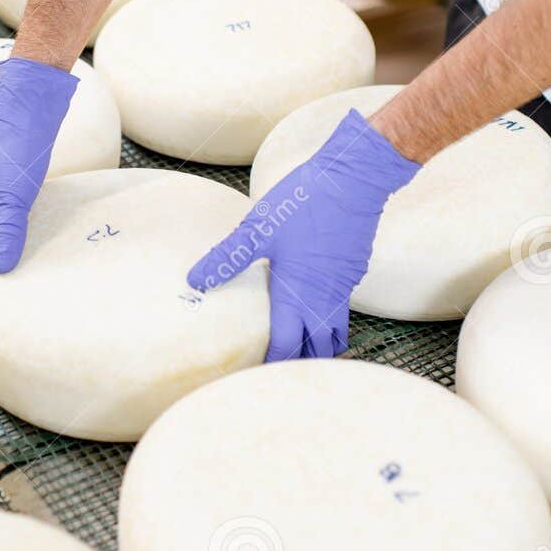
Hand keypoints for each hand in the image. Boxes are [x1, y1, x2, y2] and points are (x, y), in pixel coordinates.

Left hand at [187, 110, 419, 360]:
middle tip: (279, 365)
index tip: (256, 371)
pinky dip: (331, 317)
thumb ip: (227, 258)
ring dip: (321, 344)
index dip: (271, 363)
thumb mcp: (258, 230)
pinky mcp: (354, 270)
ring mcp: (344, 286)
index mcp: (298, 293)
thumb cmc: (305, 202)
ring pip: (337, 332)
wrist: (353, 179)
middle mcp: (325, 297)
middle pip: (318, 349)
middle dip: (300, 361)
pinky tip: (315, 304)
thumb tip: (196, 279)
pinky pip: (343, 306)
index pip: (287, 346)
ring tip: (302, 346)